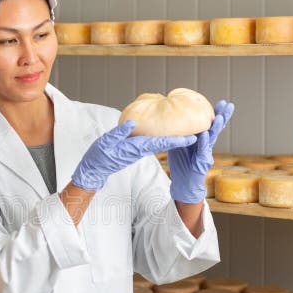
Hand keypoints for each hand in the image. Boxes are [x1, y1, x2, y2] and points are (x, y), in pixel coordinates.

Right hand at [72, 120, 196, 191]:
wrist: (93, 170)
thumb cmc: (97, 156)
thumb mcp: (105, 142)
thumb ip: (118, 133)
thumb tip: (132, 122)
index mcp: (135, 147)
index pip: (160, 143)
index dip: (177, 140)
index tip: (192, 138)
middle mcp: (140, 150)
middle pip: (165, 143)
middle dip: (182, 139)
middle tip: (198, 132)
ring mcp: (138, 151)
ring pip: (161, 144)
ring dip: (175, 139)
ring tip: (188, 131)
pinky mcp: (135, 150)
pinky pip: (153, 144)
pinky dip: (164, 140)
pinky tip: (169, 134)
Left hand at [168, 100, 234, 202]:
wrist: (183, 183)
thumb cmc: (181, 163)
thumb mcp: (180, 144)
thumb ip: (181, 133)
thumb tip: (173, 117)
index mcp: (201, 139)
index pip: (210, 124)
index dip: (216, 113)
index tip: (222, 102)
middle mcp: (206, 145)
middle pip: (215, 129)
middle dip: (223, 117)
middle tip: (228, 105)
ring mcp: (205, 154)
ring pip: (212, 138)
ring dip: (216, 127)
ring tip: (220, 117)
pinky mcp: (201, 163)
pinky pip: (202, 151)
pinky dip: (203, 142)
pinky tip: (204, 134)